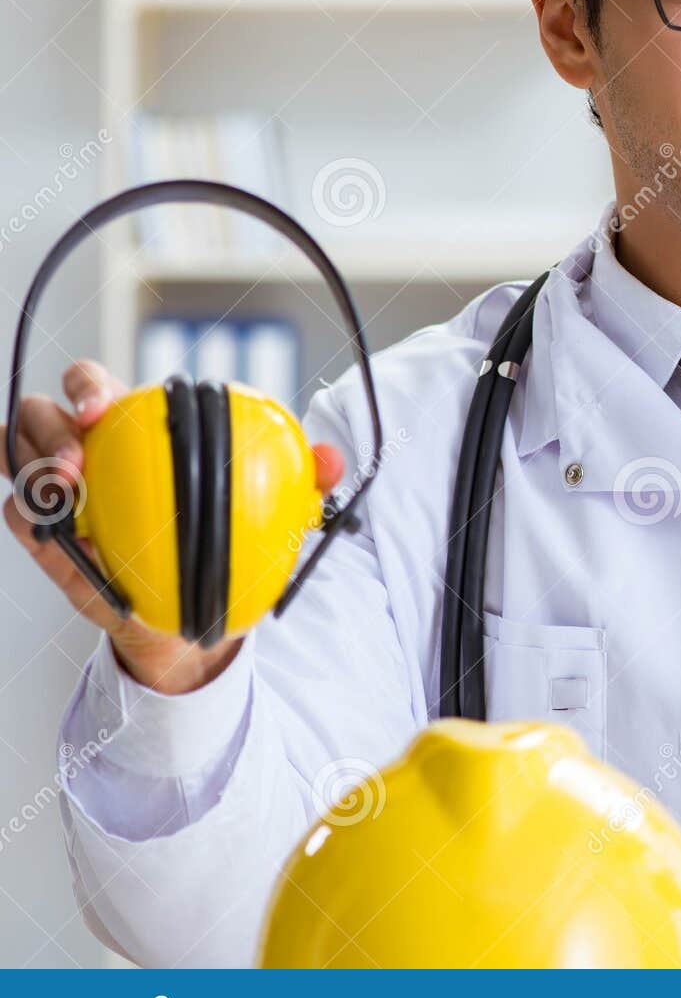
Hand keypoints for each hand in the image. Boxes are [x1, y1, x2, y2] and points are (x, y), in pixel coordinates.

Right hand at [3, 359, 344, 694]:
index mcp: (126, 430)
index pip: (92, 388)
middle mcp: (81, 452)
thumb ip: (299, 482)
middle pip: (40, 415)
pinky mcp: (42, 538)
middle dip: (51, 424)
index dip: (87, 387)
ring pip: (19, 457)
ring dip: (36, 466)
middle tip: (81, 451)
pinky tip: (57, 530)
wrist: (186, 610)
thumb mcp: (263, 511)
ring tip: (67, 490)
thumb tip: (332, 461)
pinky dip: (31, 517)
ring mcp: (54, 493)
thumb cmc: (218, 536)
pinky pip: (21, 517)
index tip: (103, 408)